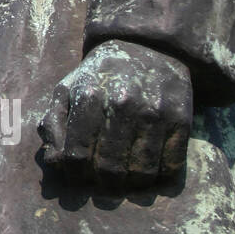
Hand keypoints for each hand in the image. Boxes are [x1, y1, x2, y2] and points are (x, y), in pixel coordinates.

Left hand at [38, 39, 192, 189]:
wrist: (147, 47)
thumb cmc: (100, 76)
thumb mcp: (67, 90)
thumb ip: (53, 124)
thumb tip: (54, 161)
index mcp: (90, 96)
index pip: (78, 154)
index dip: (74, 172)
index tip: (76, 174)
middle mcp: (123, 104)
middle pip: (109, 167)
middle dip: (101, 183)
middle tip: (100, 182)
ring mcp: (155, 113)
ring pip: (141, 172)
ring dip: (129, 186)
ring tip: (122, 181)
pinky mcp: (181, 120)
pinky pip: (170, 166)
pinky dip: (158, 179)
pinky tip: (146, 173)